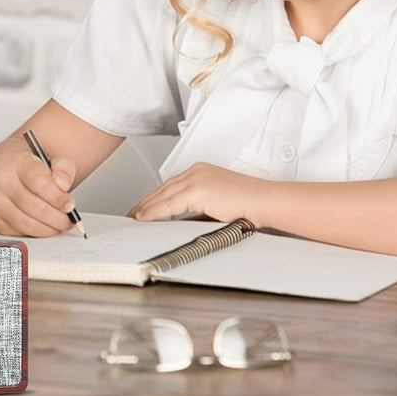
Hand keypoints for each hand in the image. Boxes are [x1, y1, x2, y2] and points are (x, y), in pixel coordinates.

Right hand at [0, 135, 78, 236]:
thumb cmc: (26, 168)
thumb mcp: (48, 159)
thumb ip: (63, 167)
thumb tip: (63, 184)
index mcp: (18, 163)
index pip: (38, 182)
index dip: (56, 197)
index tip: (70, 205)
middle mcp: (3, 182)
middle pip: (34, 206)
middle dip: (57, 217)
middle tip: (70, 220)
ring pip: (27, 223)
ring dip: (48, 228)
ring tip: (61, 224)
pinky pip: (19, 233)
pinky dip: (36, 233)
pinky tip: (46, 227)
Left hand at [128, 162, 267, 225]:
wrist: (263, 202)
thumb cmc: (247, 205)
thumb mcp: (215, 207)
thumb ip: (196, 213)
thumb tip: (179, 224)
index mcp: (201, 172)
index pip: (171, 185)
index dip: (155, 198)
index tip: (144, 207)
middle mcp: (196, 171)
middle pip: (163, 188)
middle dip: (145, 202)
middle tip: (133, 214)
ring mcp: (196, 178)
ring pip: (163, 194)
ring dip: (146, 207)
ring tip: (135, 218)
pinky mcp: (197, 190)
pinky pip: (169, 203)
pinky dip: (154, 211)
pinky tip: (145, 218)